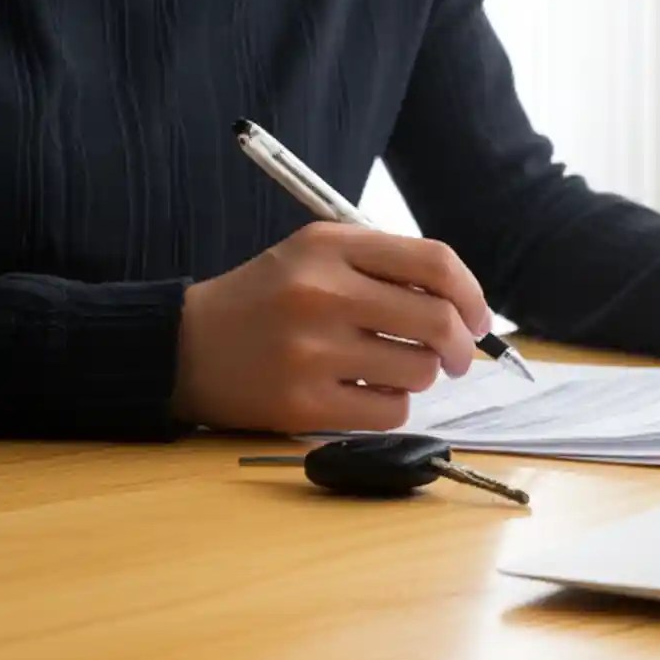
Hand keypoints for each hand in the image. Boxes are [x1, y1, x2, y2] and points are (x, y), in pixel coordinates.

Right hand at [171, 222, 490, 432]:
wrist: (181, 348)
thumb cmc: (266, 301)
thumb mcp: (316, 257)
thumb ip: (386, 269)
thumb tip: (464, 307)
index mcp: (330, 247)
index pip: (434, 262)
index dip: (472, 294)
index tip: (477, 318)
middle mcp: (322, 293)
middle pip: (437, 321)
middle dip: (461, 346)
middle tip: (456, 357)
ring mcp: (311, 351)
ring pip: (418, 371)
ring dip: (421, 376)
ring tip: (393, 370)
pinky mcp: (302, 404)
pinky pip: (390, 412)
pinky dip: (392, 406)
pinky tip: (366, 394)